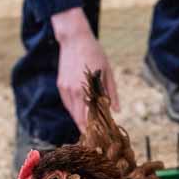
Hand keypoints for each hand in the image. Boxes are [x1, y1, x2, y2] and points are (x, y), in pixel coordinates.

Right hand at [51, 8, 118, 128]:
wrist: (74, 39)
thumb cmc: (95, 54)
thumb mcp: (107, 72)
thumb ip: (111, 93)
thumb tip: (117, 111)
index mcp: (86, 88)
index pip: (89, 116)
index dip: (94, 129)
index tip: (100, 138)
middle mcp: (73, 91)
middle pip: (79, 118)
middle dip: (86, 129)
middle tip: (95, 140)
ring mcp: (65, 88)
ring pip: (72, 112)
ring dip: (80, 121)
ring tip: (89, 131)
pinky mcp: (61, 85)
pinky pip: (68, 104)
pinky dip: (74, 111)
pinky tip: (81, 115)